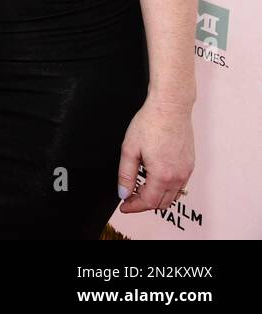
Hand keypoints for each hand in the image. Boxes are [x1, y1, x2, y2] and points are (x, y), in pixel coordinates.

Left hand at [117, 98, 194, 212]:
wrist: (170, 107)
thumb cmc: (150, 123)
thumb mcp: (129, 149)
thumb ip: (126, 174)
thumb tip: (123, 193)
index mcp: (162, 175)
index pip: (148, 201)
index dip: (133, 207)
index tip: (124, 206)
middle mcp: (178, 176)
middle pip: (161, 203)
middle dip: (144, 204)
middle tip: (129, 198)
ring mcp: (187, 171)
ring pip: (172, 196)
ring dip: (156, 197)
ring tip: (139, 189)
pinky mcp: (190, 164)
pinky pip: (179, 185)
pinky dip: (166, 188)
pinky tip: (154, 179)